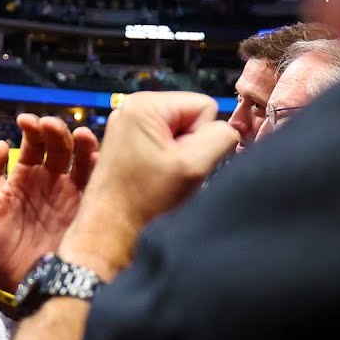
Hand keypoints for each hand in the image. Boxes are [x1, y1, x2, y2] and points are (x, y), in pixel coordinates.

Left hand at [0, 114, 97, 290]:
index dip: (32, 128)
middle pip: (60, 145)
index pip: (33, 143)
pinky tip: (96, 159)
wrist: (16, 284)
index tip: (27, 121)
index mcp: (24, 177)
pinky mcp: (86, 211)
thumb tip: (1, 146)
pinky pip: (97, 185)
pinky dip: (100, 169)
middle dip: (56, 130)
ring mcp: (70, 195)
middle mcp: (50, 181)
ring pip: (82, 159)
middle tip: (50, 127)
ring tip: (79, 136)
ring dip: (83, 143)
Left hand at [60, 92, 236, 278]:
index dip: (202, 138)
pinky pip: (165, 147)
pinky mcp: (127, 146)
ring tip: (161, 179)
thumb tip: (230, 130)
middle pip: (192, 119)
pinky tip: (153, 181)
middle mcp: (132, 109)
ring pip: (181, 135)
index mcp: (144, 104)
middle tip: (170, 174)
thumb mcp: (194, 165)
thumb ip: (222, 137)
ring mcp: (128, 128)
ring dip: (179, 159)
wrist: (109, 234)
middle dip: (190, 148)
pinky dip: (166, 165)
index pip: (204, 107)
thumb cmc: (143, 203)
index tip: (179, 163)